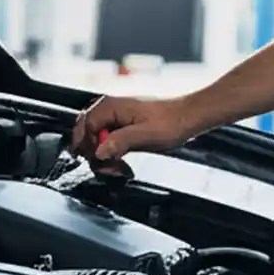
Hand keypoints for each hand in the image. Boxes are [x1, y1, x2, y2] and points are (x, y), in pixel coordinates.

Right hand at [70, 95, 194, 164]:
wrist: (188, 117)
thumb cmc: (172, 122)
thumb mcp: (146, 135)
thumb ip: (120, 141)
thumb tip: (99, 152)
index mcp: (111, 106)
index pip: (84, 128)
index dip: (88, 148)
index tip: (100, 163)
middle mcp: (109, 108)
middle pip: (85, 133)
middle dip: (92, 153)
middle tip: (108, 168)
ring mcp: (115, 116)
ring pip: (94, 138)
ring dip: (102, 156)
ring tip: (117, 167)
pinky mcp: (121, 125)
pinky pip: (105, 140)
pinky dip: (110, 153)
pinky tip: (120, 163)